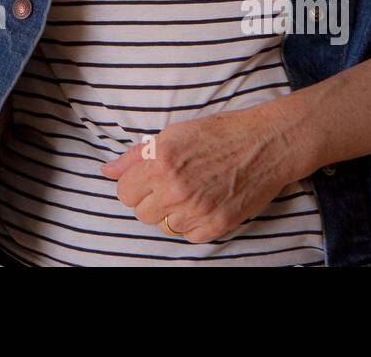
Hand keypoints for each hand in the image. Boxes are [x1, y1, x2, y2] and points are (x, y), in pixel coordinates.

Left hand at [99, 100, 311, 243]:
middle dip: (151, 200)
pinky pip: (188, 236)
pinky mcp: (216, 225)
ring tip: (190, 191)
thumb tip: (107, 171)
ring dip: (172, 213)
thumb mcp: (172, 134)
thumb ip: (135, 156)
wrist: (263, 144)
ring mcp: (196, 208)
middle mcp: (175, 187)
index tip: (147, 180)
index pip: (124, 192)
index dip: (134, 185)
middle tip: (170, 185)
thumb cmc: (217, 133)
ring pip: (164, 226)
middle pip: (141, 213)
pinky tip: (204, 202)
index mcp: (160, 160)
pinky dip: (193, 223)